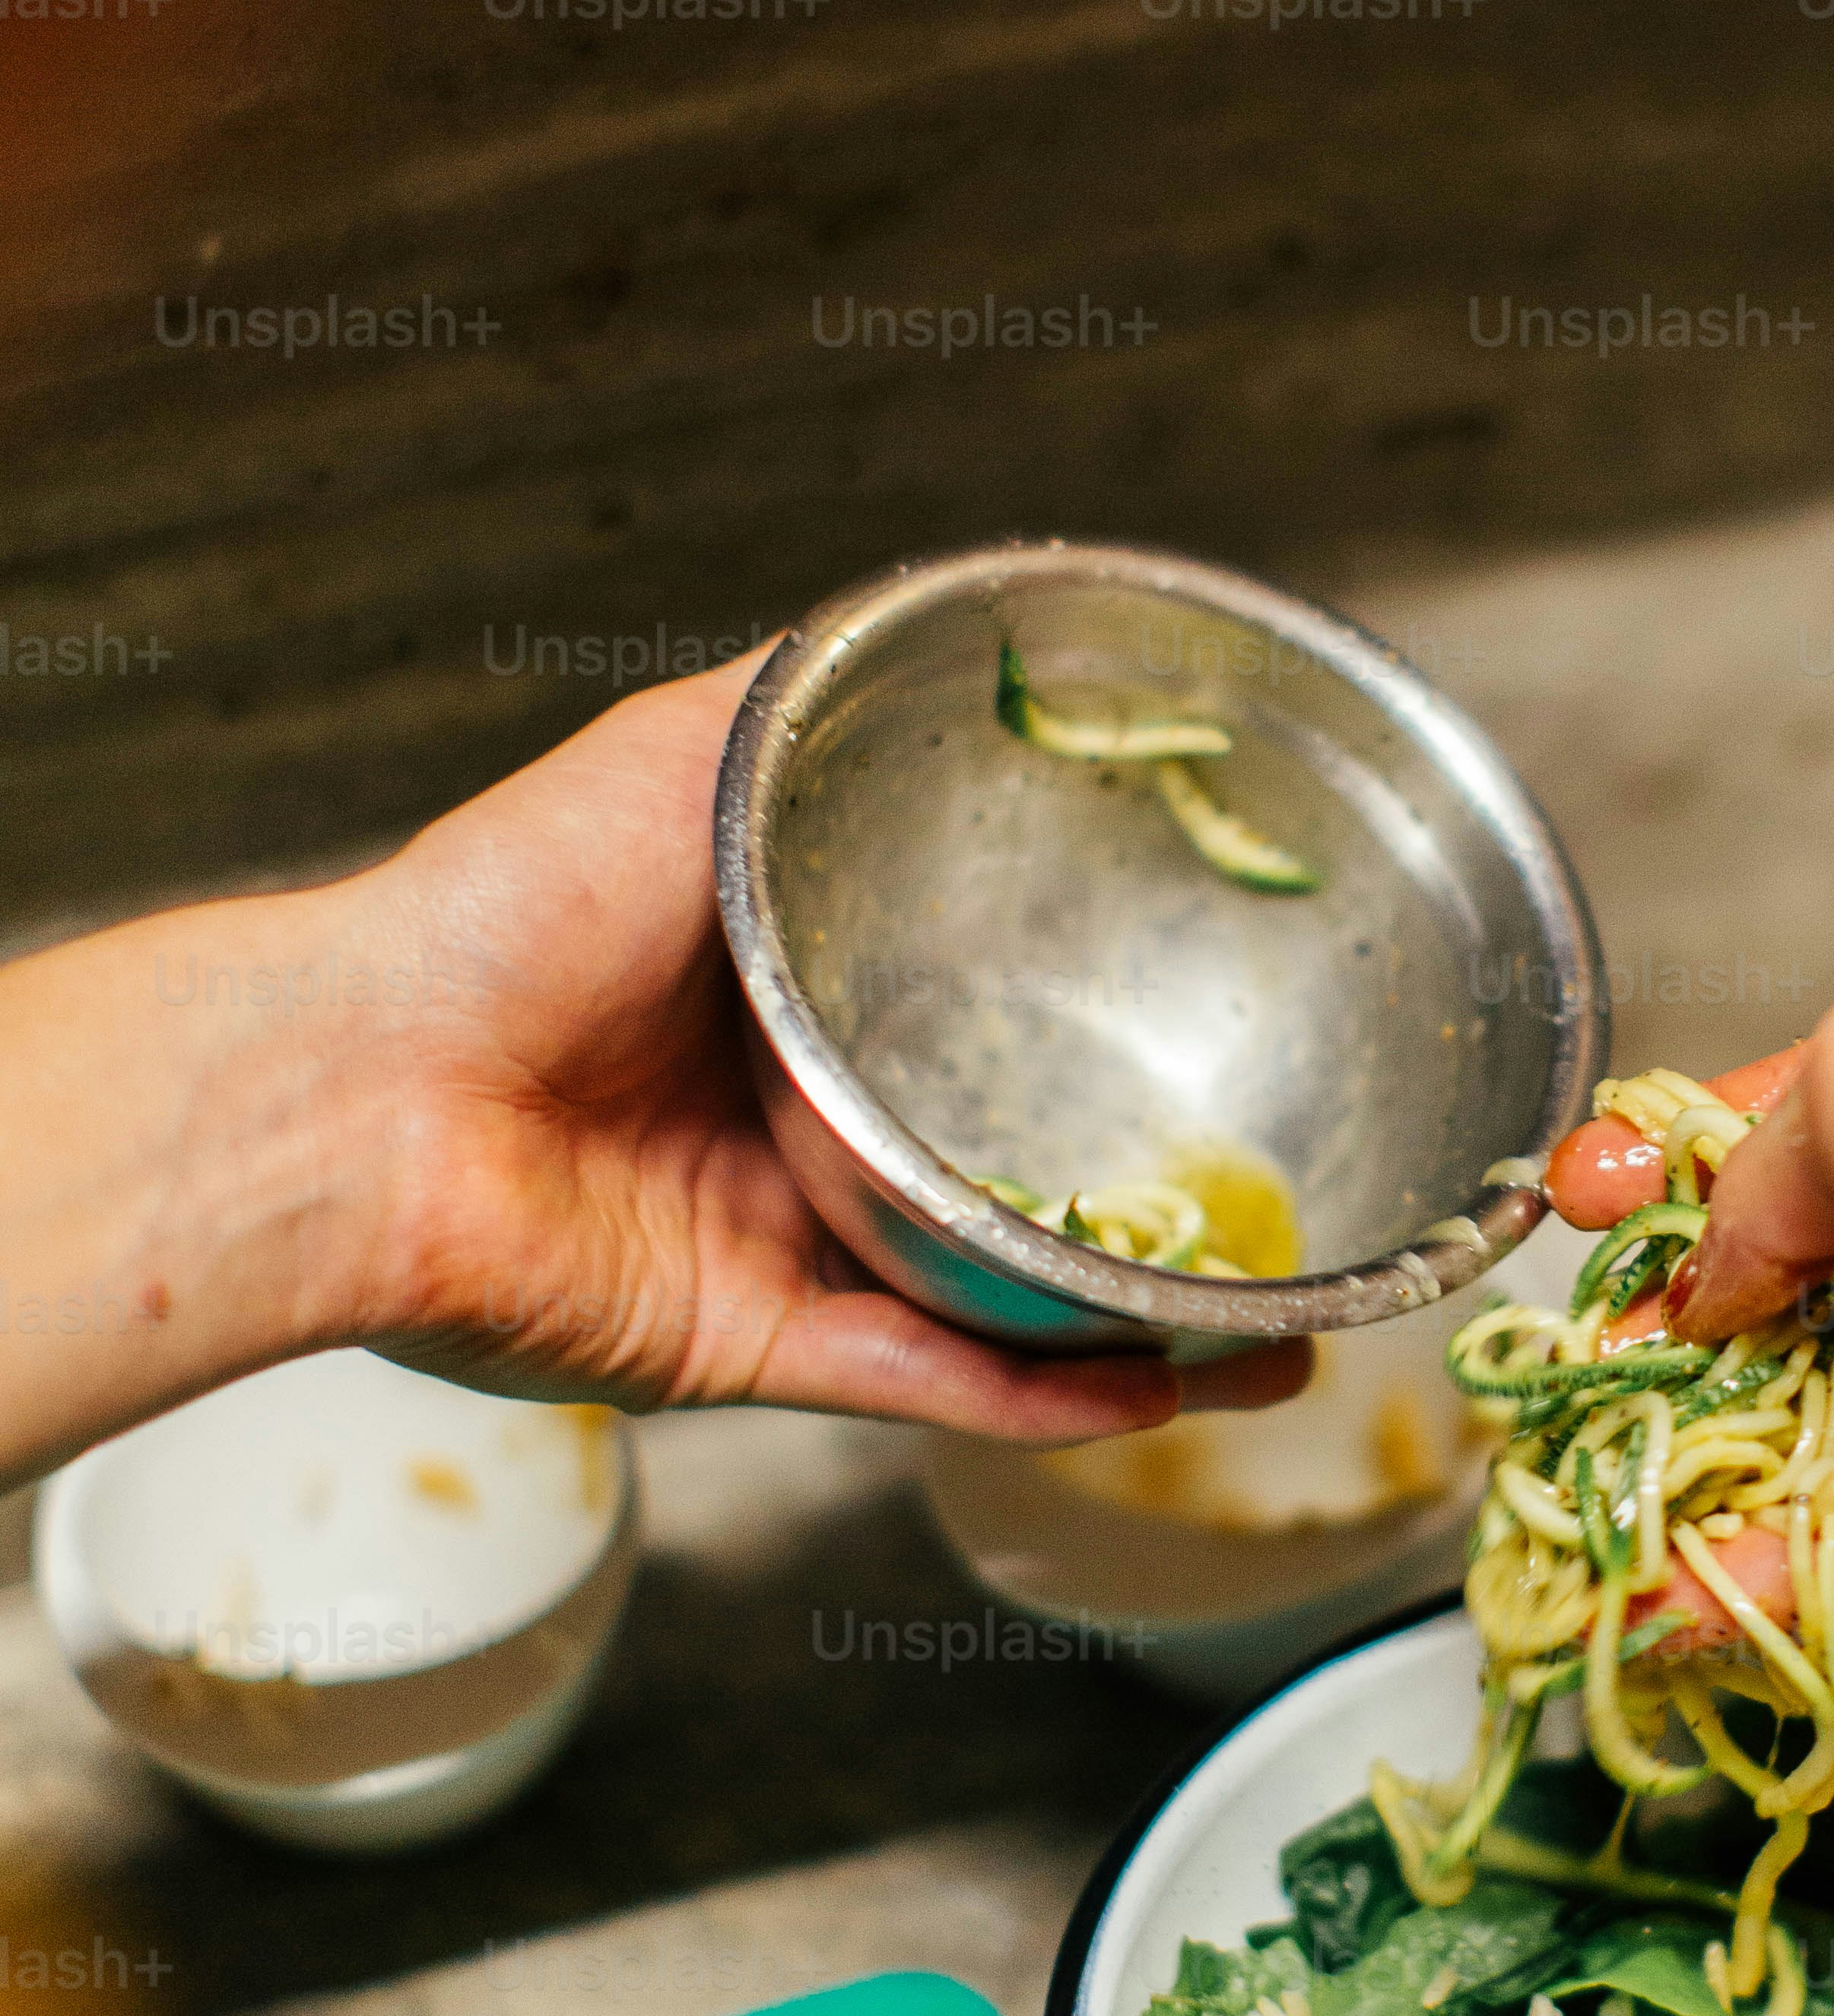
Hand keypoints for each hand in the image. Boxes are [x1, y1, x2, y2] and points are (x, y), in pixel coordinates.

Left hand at [354, 653, 1310, 1441]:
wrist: (362, 1087)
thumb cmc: (498, 909)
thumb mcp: (687, 754)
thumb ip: (810, 701)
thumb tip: (956, 622)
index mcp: (783, 994)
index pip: (973, 1009)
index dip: (1096, 1016)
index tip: (1221, 1004)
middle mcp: (791, 1123)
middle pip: (1007, 1168)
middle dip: (1149, 1199)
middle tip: (1289, 1193)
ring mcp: (779, 1241)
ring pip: (996, 1297)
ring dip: (1139, 1329)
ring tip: (1276, 1337)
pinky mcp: (753, 1343)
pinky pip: (929, 1377)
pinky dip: (1046, 1393)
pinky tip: (1166, 1388)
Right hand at [1599, 909, 1833, 1629]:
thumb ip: (1760, 1181)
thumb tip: (1708, 1281)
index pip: (1826, 1115)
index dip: (1697, 1160)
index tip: (1596, 1197)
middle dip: (1708, 1320)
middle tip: (1599, 1354)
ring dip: (1744, 1449)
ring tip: (1619, 1478)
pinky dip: (1810, 1558)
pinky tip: (1697, 1585)